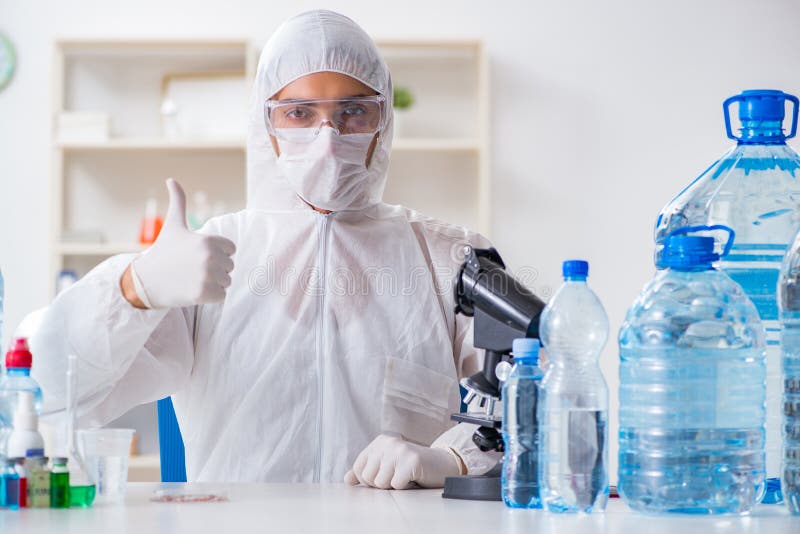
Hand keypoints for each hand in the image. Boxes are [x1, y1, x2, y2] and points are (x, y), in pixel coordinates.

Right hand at [129, 179, 235, 308]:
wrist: (146, 281)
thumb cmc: (163, 252)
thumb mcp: (173, 225)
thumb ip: (178, 202)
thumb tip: (171, 179)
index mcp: (208, 240)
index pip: (231, 249)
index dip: (217, 253)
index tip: (197, 254)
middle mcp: (210, 257)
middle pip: (230, 266)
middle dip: (215, 269)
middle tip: (192, 268)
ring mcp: (207, 277)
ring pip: (226, 282)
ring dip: (213, 283)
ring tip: (192, 279)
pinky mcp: (204, 294)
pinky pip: (222, 296)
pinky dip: (210, 297)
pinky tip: (193, 291)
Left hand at [344, 434, 462, 489]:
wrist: (442, 463)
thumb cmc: (412, 466)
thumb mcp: (387, 464)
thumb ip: (367, 470)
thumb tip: (347, 480)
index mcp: (379, 442)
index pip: (358, 469)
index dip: (369, 480)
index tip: (384, 476)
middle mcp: (387, 443)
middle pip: (367, 478)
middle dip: (382, 484)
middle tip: (397, 476)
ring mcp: (399, 450)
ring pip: (380, 483)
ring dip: (394, 485)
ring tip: (405, 475)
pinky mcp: (411, 461)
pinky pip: (396, 485)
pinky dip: (405, 487)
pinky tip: (413, 477)